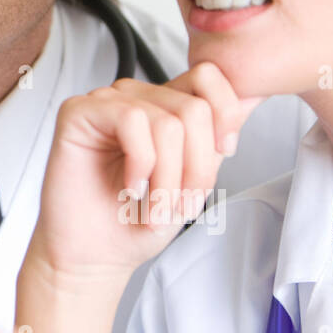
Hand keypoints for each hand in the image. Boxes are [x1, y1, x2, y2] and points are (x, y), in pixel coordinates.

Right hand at [31, 62, 265, 279]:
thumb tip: (253, 97)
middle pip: (194, 109)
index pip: (208, 77)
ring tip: (153, 206)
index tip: (224, 153)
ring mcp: (106, 101)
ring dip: (167, 178)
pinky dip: (140, 165)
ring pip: (167, 121)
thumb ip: (215, 139)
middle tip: (179, 204)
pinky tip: (130, 187)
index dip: (226, 115)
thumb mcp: (195, 179)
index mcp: (163, 106)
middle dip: (196, 169)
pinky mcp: (78, 111)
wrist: (95, 256)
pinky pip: (131, 121)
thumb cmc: (136, 222)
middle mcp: (135, 97)